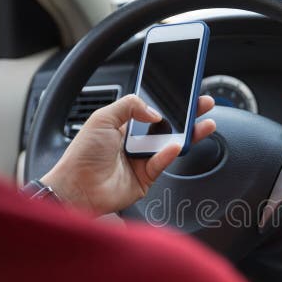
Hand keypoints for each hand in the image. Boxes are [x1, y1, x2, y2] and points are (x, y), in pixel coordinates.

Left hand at [42, 94, 215, 214]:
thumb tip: (154, 111)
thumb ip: (129, 106)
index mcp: (123, 125)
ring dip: (188, 134)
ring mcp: (141, 160)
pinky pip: (163, 163)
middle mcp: (134, 142)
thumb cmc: (82, 155)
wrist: (78, 187)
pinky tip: (177, 145)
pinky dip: (170, 154)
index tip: (184, 93)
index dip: (168, 102)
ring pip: (170, 144)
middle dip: (187, 115)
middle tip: (203, 104)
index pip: (152, 110)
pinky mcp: (146, 177)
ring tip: (203, 125)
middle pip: (167, 126)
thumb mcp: (102, 118)